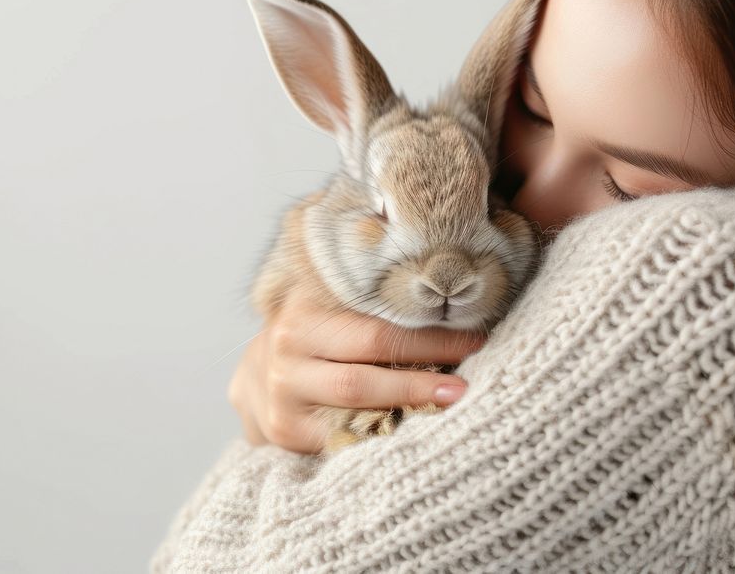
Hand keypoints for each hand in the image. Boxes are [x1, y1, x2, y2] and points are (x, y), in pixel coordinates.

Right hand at [227, 291, 486, 453]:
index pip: (376, 331)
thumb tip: (448, 300)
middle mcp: (287, 351)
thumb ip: (371, 301)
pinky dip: (381, 433)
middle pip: (365, 372)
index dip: (429, 338)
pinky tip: (412, 430)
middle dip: (422, 378)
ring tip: (450, 403)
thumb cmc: (315, 335)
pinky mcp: (285, 431)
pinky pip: (342, 435)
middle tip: (468, 384)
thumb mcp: (329, 305)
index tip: (475, 339)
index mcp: (302, 312)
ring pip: (354, 405)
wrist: (258, 372)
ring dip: (408, 405)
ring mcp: (282, 395)